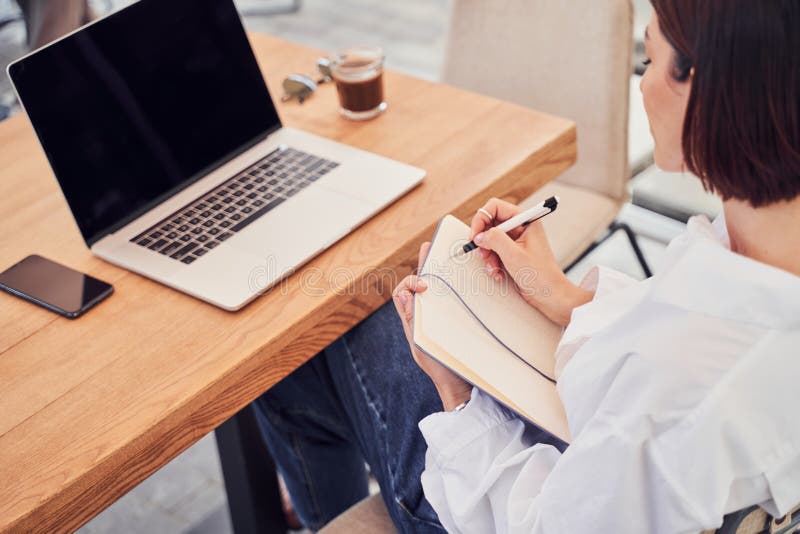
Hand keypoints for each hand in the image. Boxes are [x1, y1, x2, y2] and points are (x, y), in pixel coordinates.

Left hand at [392, 242, 471, 410]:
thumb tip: (403, 293)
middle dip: (423, 265)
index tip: (427, 284)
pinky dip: (451, 287)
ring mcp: (439, 321)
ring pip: (434, 292)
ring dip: (436, 272)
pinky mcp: (455, 325)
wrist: (464, 390)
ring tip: (440, 253)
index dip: (412, 283)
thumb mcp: (423, 345)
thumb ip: (412, 320)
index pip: (403, 292)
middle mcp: (424, 318)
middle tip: (429, 247)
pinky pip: (449, 302)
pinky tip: (460, 277)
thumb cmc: (444, 370)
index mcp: (413, 321)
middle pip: (419, 286)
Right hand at [470, 198, 592, 326]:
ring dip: (488, 255)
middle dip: (485, 240)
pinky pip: (494, 252)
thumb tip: (479, 235)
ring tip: (494, 268)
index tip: (475, 234)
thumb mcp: (515, 255)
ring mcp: (516, 241)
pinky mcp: (512, 254)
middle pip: (491, 224)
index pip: (496, 207)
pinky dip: (492, 263)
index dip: (482, 218)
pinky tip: (498, 273)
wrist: (551, 296)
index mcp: (526, 221)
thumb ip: (495, 240)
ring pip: (490, 240)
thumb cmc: (542, 276)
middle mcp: (520, 228)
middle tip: (483, 253)